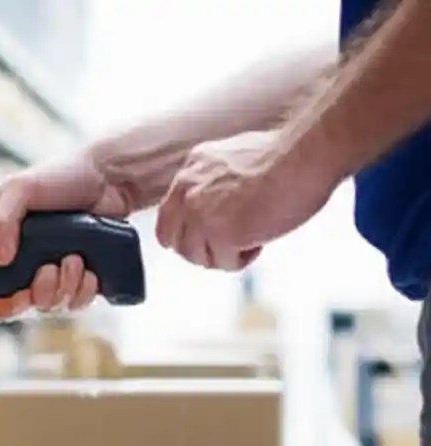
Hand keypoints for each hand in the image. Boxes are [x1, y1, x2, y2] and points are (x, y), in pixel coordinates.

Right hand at [0, 152, 134, 319]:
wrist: (110, 178)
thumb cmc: (60, 177)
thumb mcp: (20, 188)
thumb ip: (1, 219)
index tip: (15, 294)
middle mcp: (22, 263)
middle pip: (19, 304)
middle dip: (39, 293)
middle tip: (49, 269)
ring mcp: (51, 272)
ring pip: (50, 305)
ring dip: (64, 287)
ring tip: (75, 258)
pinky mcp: (78, 278)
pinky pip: (76, 303)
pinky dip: (83, 291)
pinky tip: (90, 271)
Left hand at [155, 130, 341, 270]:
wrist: (306, 155)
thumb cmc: (287, 156)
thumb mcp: (234, 159)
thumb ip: (215, 183)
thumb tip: (217, 209)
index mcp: (191, 170)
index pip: (168, 216)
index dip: (187, 234)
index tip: (207, 239)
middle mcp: (187, 191)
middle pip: (175, 241)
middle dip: (201, 250)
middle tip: (229, 247)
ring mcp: (200, 214)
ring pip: (196, 256)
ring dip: (223, 256)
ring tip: (252, 239)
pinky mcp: (220, 234)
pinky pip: (224, 263)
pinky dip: (242, 259)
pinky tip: (260, 241)